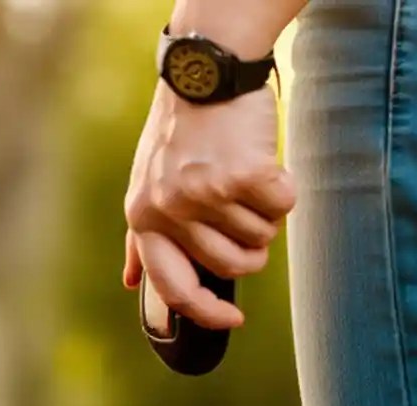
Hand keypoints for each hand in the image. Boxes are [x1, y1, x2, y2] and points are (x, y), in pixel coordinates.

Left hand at [123, 83, 295, 328]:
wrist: (204, 75)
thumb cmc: (180, 133)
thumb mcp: (146, 184)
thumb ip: (142, 236)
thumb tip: (131, 283)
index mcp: (143, 218)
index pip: (174, 288)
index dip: (206, 313)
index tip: (233, 319)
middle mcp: (170, 211)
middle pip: (234, 265)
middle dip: (252, 248)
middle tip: (247, 214)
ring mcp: (205, 194)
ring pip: (263, 237)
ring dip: (266, 213)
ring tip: (246, 176)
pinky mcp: (242, 176)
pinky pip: (284, 206)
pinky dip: (285, 188)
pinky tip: (266, 163)